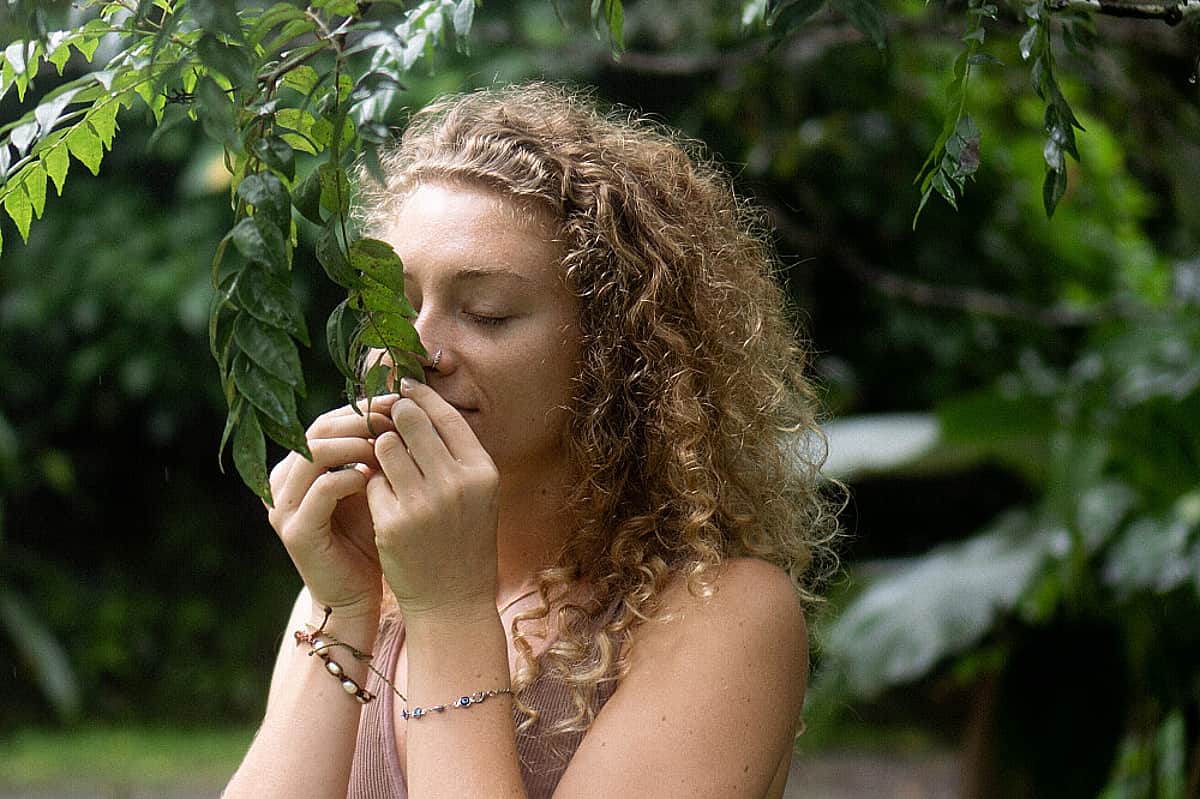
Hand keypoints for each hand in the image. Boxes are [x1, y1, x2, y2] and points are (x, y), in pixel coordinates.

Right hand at [267, 397, 398, 616]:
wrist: (359, 596)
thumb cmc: (372, 536)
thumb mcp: (373, 485)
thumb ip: (375, 451)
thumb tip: (402, 404)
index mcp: (296, 468)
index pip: (325, 422)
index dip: (362, 409)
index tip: (400, 402)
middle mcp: (281, 483)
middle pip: (316, 431)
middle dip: (360, 421)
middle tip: (397, 418)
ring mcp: (283, 508)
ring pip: (315, 453)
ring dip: (356, 444)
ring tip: (389, 444)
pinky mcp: (296, 532)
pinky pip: (323, 489)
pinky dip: (352, 476)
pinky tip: (377, 476)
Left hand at [367, 378, 499, 622]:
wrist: (454, 601)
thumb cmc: (464, 540)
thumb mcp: (478, 494)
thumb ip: (456, 453)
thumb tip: (416, 404)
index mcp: (483, 472)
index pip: (446, 416)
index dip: (420, 396)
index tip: (403, 386)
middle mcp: (457, 483)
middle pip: (411, 421)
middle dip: (394, 416)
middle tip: (384, 417)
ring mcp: (424, 503)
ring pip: (385, 446)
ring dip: (381, 450)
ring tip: (388, 467)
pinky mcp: (393, 523)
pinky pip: (372, 481)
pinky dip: (374, 486)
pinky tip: (385, 503)